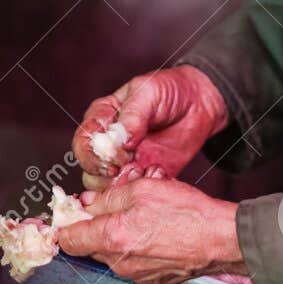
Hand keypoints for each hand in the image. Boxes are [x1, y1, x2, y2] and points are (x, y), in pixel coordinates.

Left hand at [56, 176, 244, 283]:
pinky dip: (135, 249)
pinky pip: (132, 264)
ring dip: (117, 237)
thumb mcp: (142, 189)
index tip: (70, 214)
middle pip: (90, 247)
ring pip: (111, 255)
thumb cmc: (187, 213)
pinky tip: (154, 233)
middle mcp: (119, 264)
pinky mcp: (152, 282)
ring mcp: (136, 276)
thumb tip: (87, 203)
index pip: (68, 240)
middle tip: (111, 206)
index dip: (66, 225)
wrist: (220, 240)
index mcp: (112, 239)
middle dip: (95, 227)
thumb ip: (107, 198)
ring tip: (140, 217)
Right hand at [73, 66, 229, 189]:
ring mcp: (126, 161)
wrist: (199, 104)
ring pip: (107, 187)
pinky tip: (159, 173)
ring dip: (125, 184)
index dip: (92, 155)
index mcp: (103, 118)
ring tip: (146, 170)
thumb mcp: (149, 93)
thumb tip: (120, 139)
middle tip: (132, 166)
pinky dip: (144, 189)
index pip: (83, 142)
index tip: (114, 158)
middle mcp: (109, 143)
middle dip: (108, 174)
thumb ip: (132, 115)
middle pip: (90, 170)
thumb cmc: (169, 91)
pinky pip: (134, 192)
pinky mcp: (144, 175)